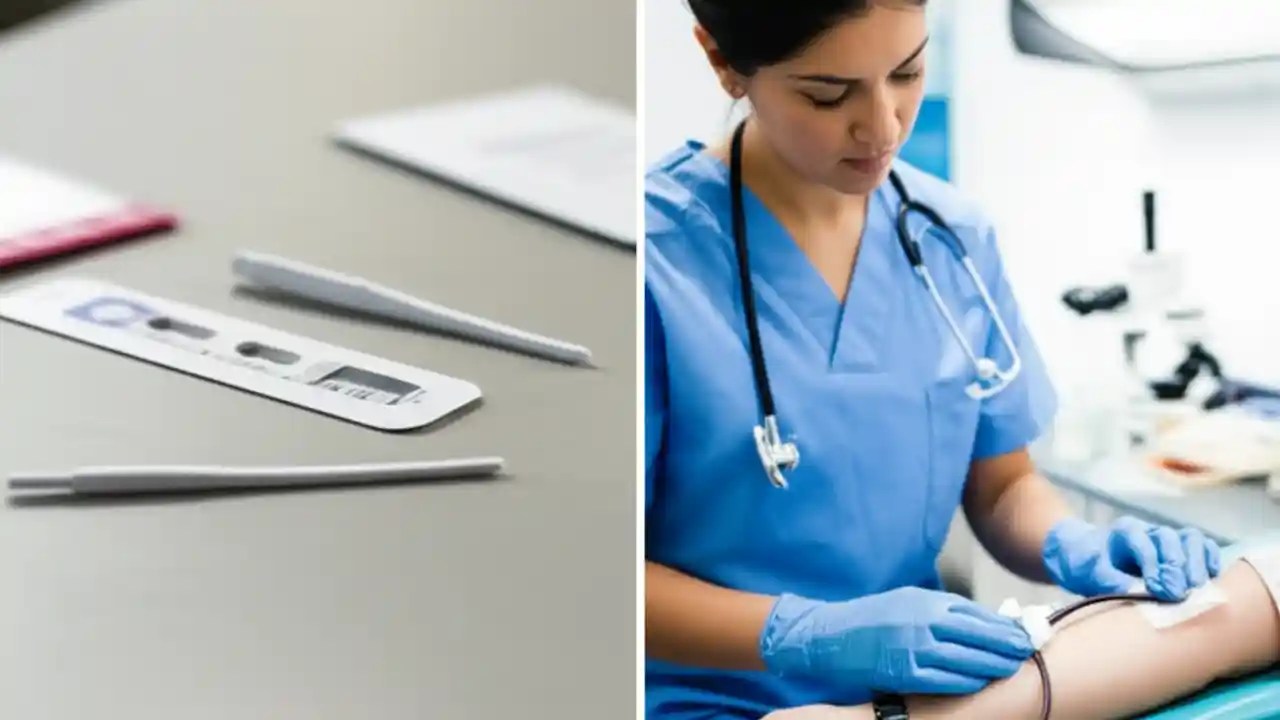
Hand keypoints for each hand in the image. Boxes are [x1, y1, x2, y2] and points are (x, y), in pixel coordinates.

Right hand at [759, 587, 1034, 695]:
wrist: (829, 634)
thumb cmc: (870, 617)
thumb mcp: (908, 601)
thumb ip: (942, 610)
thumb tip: (982, 622)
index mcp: (927, 601)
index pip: (979, 614)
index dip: (1006, 627)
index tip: (1024, 634)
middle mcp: (925, 621)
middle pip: (982, 636)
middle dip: (1009, 647)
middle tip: (1026, 654)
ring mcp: (916, 648)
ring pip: (970, 660)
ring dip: (994, 666)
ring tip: (1009, 669)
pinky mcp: (906, 672)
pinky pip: (948, 680)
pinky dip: (968, 681)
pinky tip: (979, 681)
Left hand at [1042, 516, 1221, 600]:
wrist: (1087, 557)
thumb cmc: (1088, 564)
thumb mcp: (1089, 572)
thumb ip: (1109, 581)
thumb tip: (1134, 593)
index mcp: (1124, 531)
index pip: (1143, 544)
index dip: (1152, 567)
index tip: (1156, 590)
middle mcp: (1149, 530)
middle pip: (1171, 538)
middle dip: (1176, 566)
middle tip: (1178, 594)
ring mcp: (1168, 537)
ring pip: (1191, 539)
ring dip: (1197, 563)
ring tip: (1196, 589)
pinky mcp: (1183, 549)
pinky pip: (1203, 546)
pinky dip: (1209, 559)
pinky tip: (1210, 579)